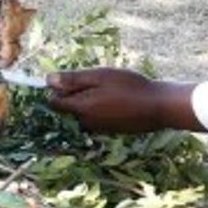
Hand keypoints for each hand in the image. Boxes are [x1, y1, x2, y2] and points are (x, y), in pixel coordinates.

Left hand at [46, 67, 201, 134]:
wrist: (160, 106)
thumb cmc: (130, 87)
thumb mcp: (100, 76)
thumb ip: (73, 80)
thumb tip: (47, 80)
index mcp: (81, 108)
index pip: (54, 102)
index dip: (58, 89)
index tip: (71, 78)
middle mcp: (87, 122)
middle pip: (70, 106)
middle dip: (77, 93)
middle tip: (97, 80)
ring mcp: (100, 128)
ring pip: (85, 111)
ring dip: (91, 100)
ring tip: (111, 88)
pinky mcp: (112, 130)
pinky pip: (98, 117)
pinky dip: (103, 107)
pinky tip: (119, 99)